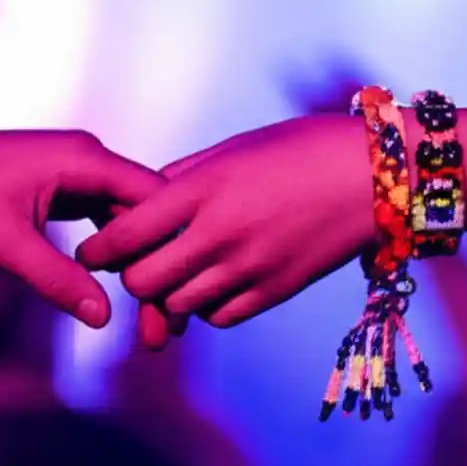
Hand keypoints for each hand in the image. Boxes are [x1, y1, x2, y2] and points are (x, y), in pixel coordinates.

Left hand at [0, 130, 162, 327]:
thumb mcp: (5, 241)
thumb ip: (56, 276)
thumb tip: (103, 316)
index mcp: (84, 159)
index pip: (153, 198)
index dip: (169, 246)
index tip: (176, 296)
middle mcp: (89, 160)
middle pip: (144, 217)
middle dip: (157, 270)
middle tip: (168, 327)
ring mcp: (77, 174)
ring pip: (126, 224)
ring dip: (138, 267)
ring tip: (152, 320)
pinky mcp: (63, 189)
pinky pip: (104, 223)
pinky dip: (116, 257)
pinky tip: (124, 291)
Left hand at [76, 115, 375, 343]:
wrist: (373, 176)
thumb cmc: (300, 148)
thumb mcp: (234, 149)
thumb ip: (182, 177)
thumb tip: (138, 201)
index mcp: (205, 189)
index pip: (127, 235)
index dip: (99, 248)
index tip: (93, 249)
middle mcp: (222, 233)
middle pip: (144, 281)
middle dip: (130, 275)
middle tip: (134, 263)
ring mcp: (250, 267)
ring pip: (178, 305)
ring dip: (167, 294)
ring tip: (173, 274)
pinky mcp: (275, 291)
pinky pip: (218, 317)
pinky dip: (205, 306)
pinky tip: (211, 283)